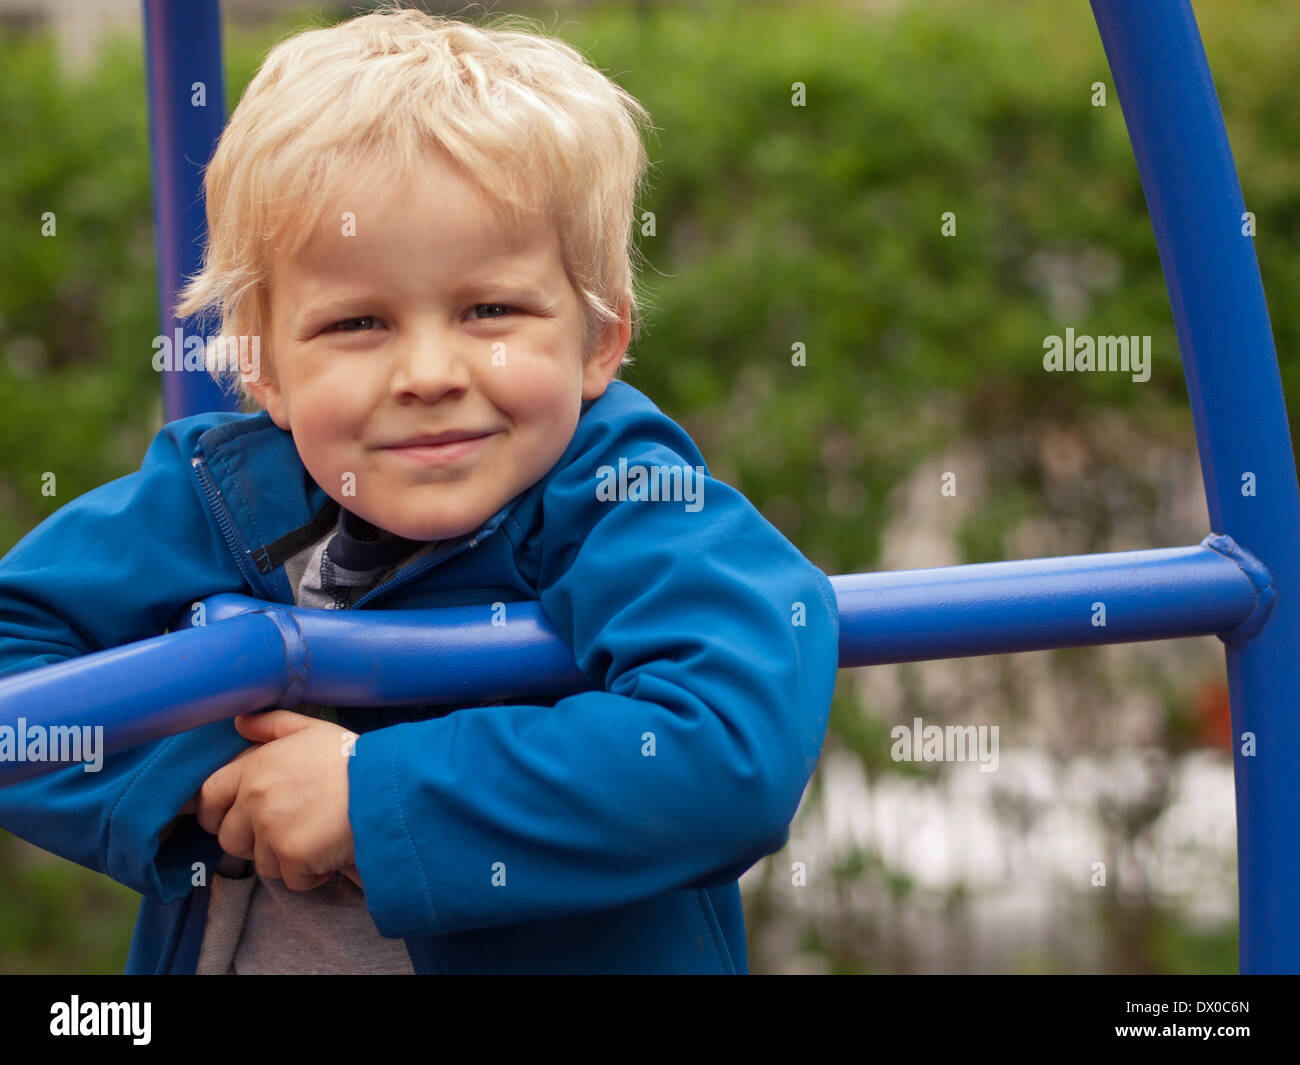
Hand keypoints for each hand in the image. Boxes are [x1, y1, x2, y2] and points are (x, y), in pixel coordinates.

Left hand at [196, 710, 363, 891]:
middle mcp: (256, 798)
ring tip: (317, 839)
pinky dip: (311, 874)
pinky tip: (330, 853)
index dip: (213, 812)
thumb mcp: (313, 730)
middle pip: (230, 839)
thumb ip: (273, 725)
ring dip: (286, 859)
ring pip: (262, 863)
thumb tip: (239, 722)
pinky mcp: (293, 856)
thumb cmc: (353, 757)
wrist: (386, 785)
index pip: (208, 794)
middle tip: (287, 832)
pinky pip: (292, 879)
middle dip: (254, 842)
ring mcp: (272, 829)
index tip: (228, 820)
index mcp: (256, 767)